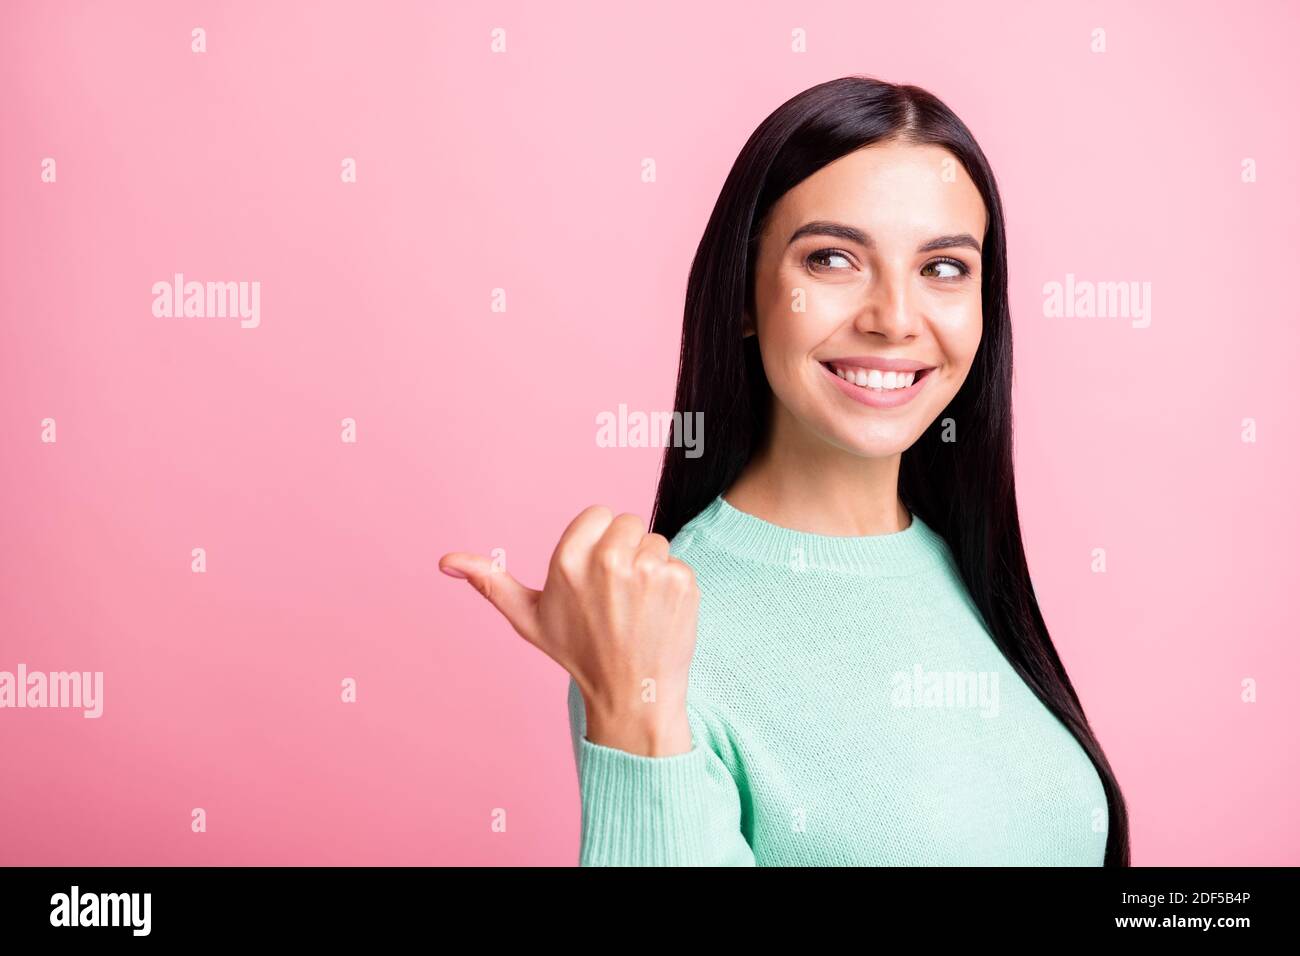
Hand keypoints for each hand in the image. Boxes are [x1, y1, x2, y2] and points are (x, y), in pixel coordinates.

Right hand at [439, 506, 698, 755]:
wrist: (630, 695)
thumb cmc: (578, 653)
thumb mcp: (528, 618)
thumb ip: (490, 583)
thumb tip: (445, 561)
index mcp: (568, 560)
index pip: (598, 514)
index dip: (598, 543)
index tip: (595, 577)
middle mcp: (607, 560)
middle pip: (629, 522)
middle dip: (625, 550)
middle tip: (617, 594)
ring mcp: (647, 571)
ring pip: (656, 541)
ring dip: (650, 568)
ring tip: (637, 607)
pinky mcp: (680, 582)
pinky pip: (679, 563)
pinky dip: (673, 586)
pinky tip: (658, 614)